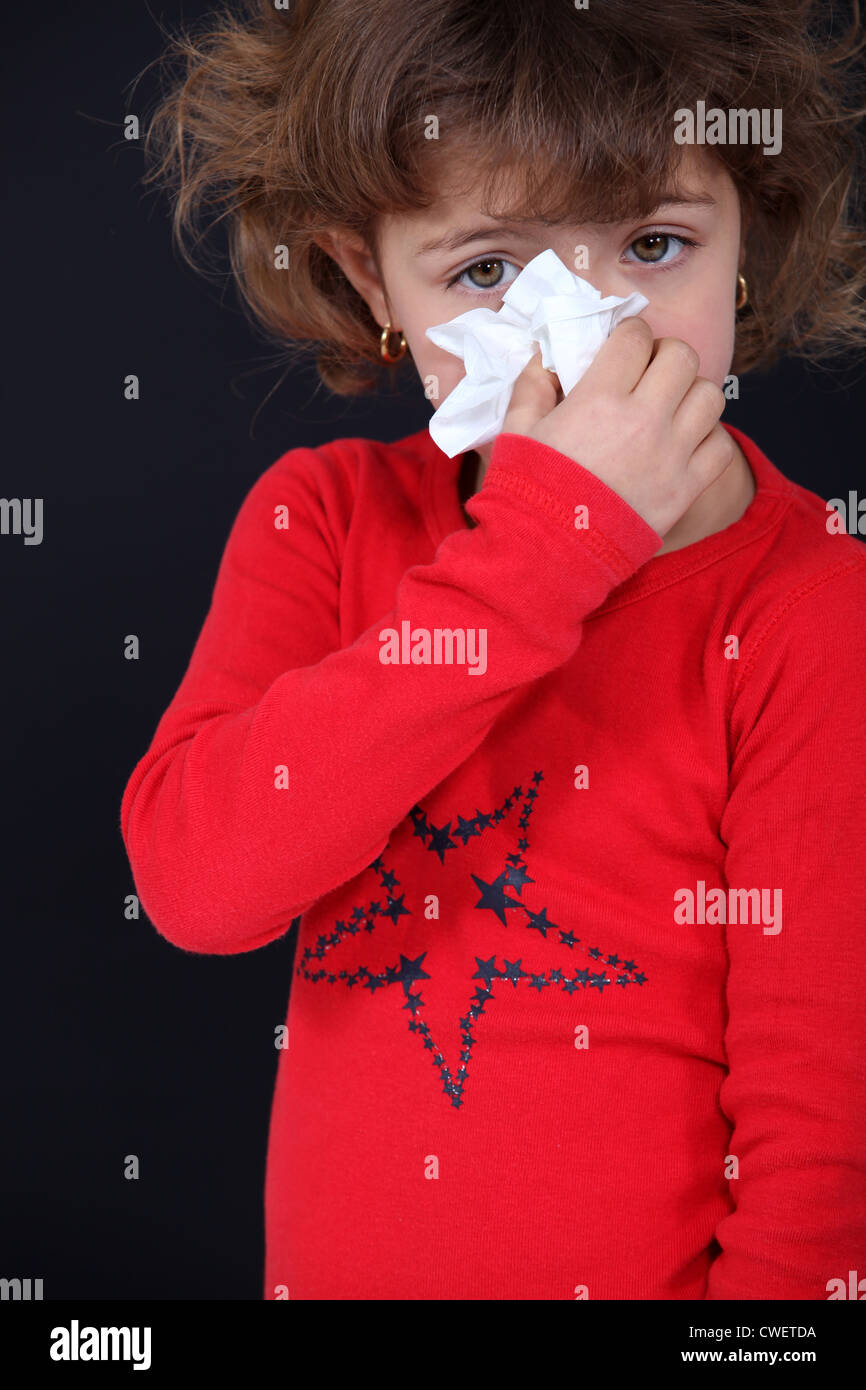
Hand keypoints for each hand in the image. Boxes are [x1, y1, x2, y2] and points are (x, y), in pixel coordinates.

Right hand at [500, 319, 734, 536]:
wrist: (549, 554)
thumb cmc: (528, 491)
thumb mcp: (516, 431)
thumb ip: (532, 387)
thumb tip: (542, 358)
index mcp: (600, 398)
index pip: (636, 337)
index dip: (629, 336)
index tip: (621, 349)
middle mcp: (643, 420)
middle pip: (682, 356)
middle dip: (665, 356)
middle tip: (649, 373)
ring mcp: (671, 455)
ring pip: (710, 395)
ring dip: (692, 394)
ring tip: (671, 407)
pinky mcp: (686, 489)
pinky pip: (721, 446)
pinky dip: (708, 439)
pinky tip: (684, 444)